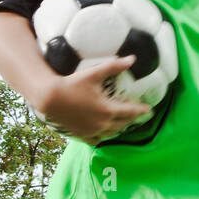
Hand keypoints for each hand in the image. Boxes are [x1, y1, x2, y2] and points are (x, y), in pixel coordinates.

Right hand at [38, 55, 152, 145]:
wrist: (49, 98)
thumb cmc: (72, 84)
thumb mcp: (94, 74)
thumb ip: (114, 66)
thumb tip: (132, 58)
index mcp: (108, 110)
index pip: (131, 111)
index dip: (142, 110)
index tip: (149, 109)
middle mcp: (102, 124)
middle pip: (124, 123)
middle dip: (133, 119)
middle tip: (139, 115)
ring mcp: (91, 131)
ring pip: (112, 133)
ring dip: (120, 127)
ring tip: (124, 123)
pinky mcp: (81, 135)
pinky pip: (97, 140)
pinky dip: (104, 136)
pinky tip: (105, 134)